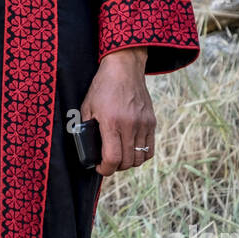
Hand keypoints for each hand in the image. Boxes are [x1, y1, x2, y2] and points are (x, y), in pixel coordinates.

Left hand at [80, 48, 154, 176]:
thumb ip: (86, 128)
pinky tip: (131, 150)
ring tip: (119, 157)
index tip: (99, 168)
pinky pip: (150, 150)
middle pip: (127, 161)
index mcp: (111, 122)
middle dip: (115, 167)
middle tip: (107, 162)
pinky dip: (141, 155)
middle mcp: (130, 125)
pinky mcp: (151, 122)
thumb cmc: (103, 87)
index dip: (105, 169)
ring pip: (140, 158)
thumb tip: (87, 149)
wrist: (124, 68)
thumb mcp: (87, 107)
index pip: (112, 158)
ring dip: (128, 163)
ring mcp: (143, 124)